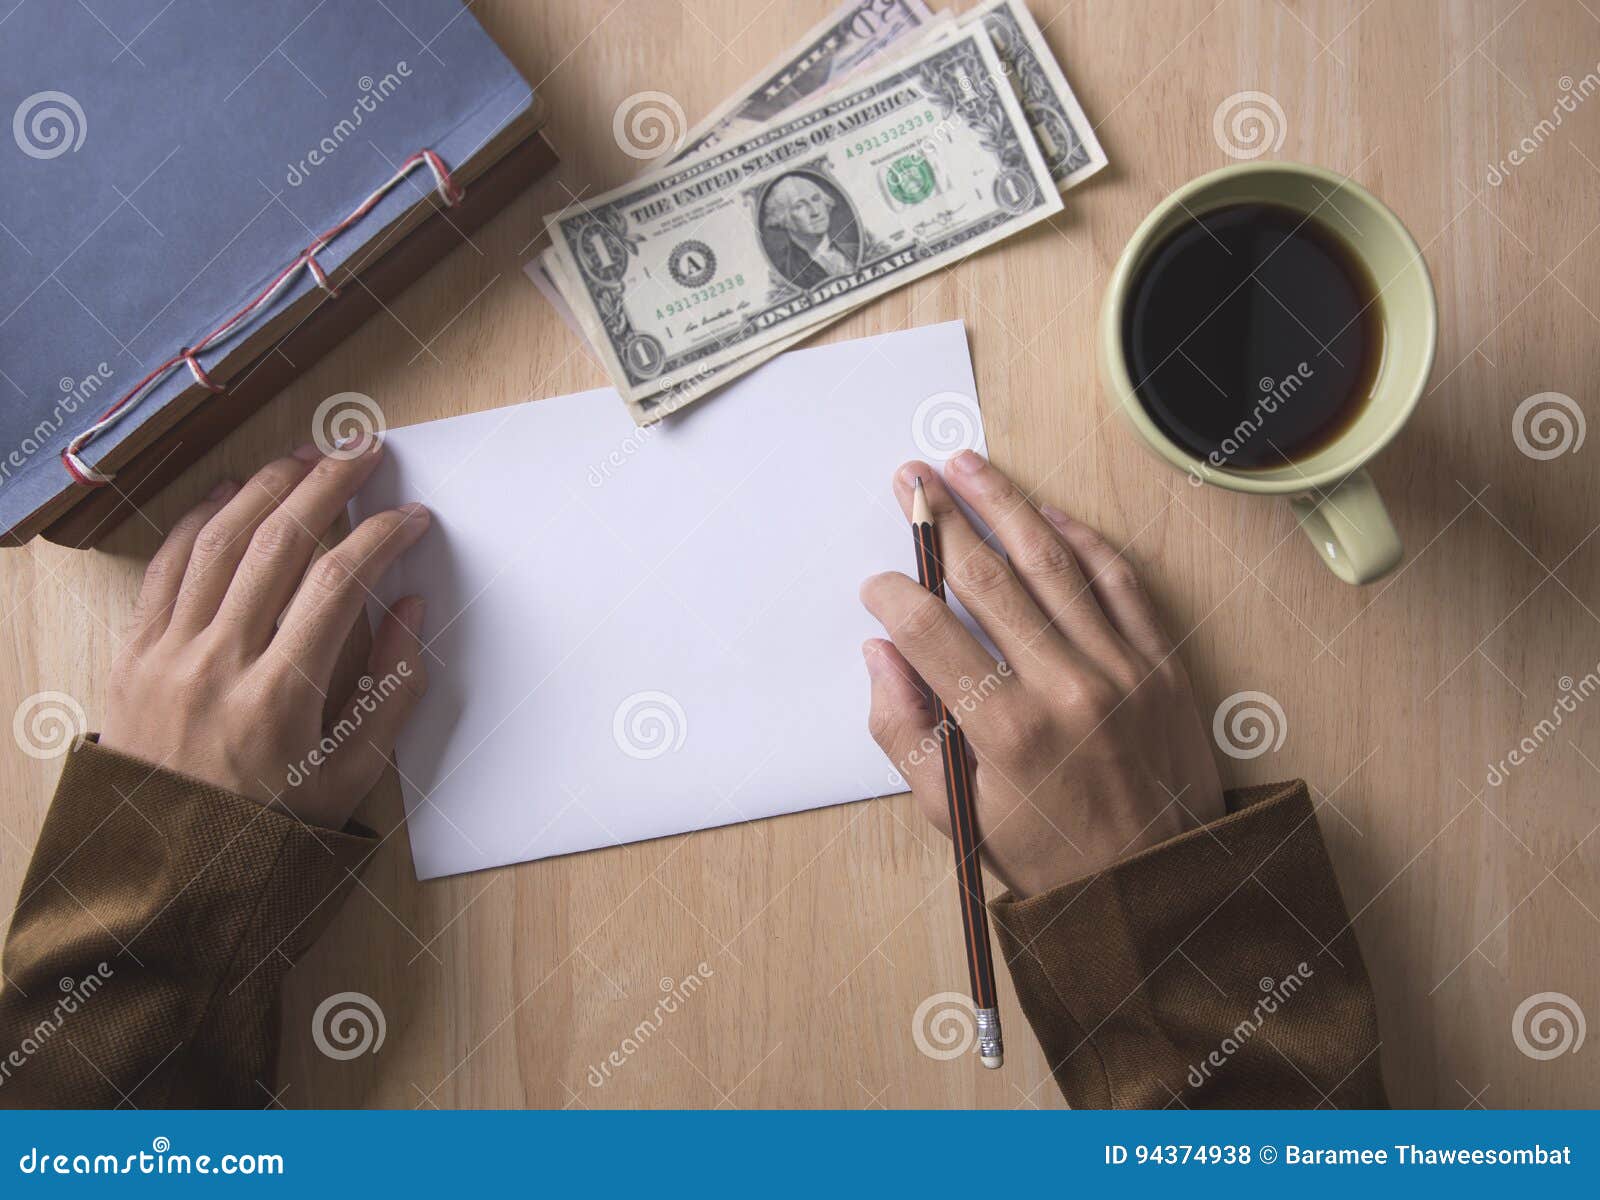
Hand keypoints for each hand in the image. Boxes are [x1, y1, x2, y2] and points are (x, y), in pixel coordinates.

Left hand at [101, 439, 429, 829]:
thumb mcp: (351, 775)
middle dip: (328, 485)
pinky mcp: (133, 654)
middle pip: (278, 543)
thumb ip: (391, 689)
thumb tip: (409, 607)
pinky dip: (198, 521)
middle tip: (362, 453)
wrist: (166, 872)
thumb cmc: (269, 826)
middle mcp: (218, 665)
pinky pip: (164, 567)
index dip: (381, 537)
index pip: (339, 583)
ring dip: (265, 487)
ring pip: (218, 541)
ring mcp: (167, 655)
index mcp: (280, 698)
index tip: (410, 518)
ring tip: (304, 457)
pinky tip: (229, 494)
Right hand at [860, 451, 1222, 897]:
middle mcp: (1064, 687)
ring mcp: (1120, 668)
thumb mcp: (955, 817)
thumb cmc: (1047, 859)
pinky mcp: (1161, 662)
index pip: (929, 631)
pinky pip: (1119, 580)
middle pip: (988, 576)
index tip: (876, 583)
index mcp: (1004, 731)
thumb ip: (905, 732)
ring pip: (1053, 561)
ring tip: (966, 465)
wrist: (1156, 892)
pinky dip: (1082, 538)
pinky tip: (1046, 512)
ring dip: (1004, 503)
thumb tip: (881, 655)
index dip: (892, 594)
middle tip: (910, 478)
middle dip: (939, 519)